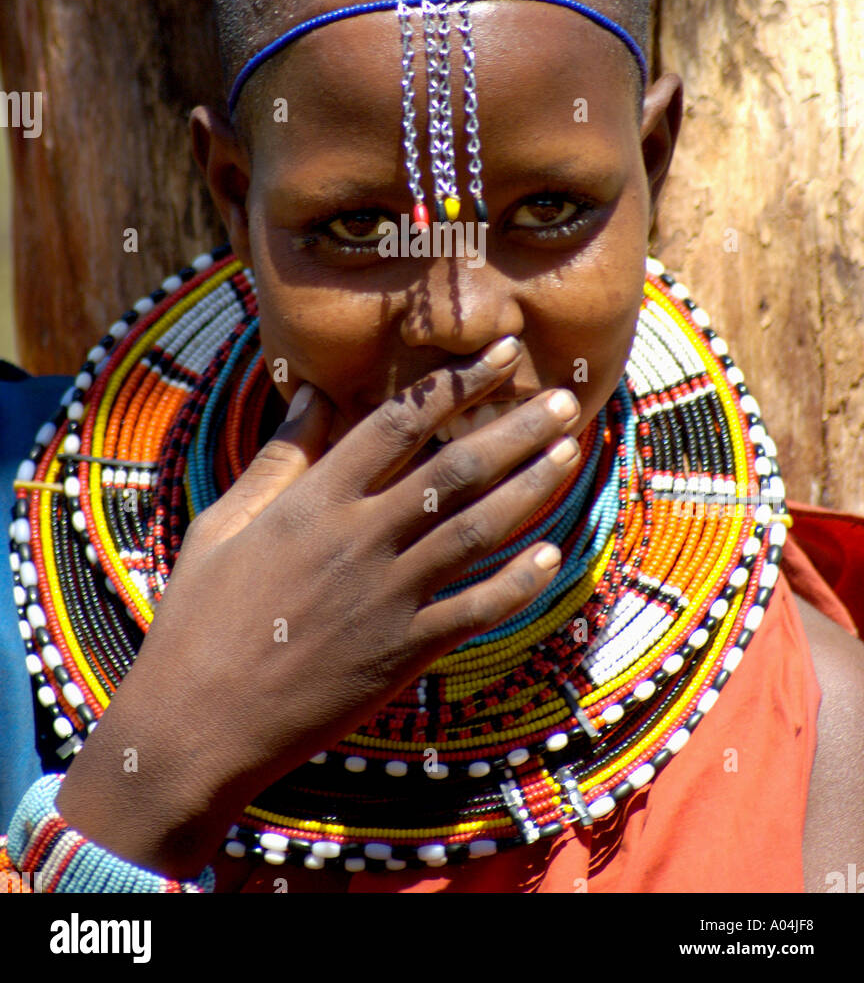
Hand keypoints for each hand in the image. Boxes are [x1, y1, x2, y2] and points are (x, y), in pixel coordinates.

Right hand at [56, 335, 580, 876]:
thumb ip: (279, 456)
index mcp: (313, 501)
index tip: (503, 353)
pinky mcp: (401, 654)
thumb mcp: (224, 524)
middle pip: (455, 468)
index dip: (457, 381)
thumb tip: (310, 389)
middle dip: (516, 428)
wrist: (196, 726)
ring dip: (531, 489)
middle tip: (564, 398)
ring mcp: (385, 597)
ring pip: (477, 530)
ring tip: (571, 452)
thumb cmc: (198, 620)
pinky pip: (475, 611)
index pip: (399, 421)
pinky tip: (553, 555)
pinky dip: (518, 584)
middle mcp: (357, 539)